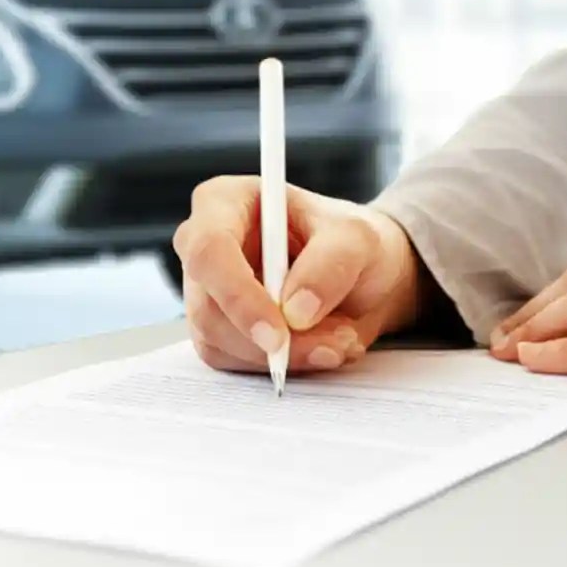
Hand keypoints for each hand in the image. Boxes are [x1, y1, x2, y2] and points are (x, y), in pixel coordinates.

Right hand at [173, 176, 421, 371]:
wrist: (361, 276)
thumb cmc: (350, 242)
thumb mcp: (357, 239)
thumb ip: (330, 265)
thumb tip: (295, 311)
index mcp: (224, 202)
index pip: (209, 250)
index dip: (238, 296)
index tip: (279, 334)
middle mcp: (204, 247)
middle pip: (208, 307)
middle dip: (270, 339)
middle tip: (332, 344)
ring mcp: (207, 292)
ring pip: (219, 342)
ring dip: (285, 355)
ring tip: (339, 340)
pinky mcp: (217, 331)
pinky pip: (234, 361)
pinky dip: (283, 365)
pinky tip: (319, 348)